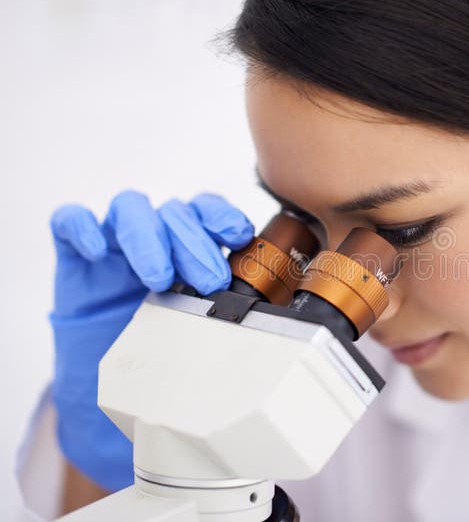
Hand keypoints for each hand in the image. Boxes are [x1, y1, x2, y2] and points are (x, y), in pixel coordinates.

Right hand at [49, 190, 253, 491]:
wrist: (109, 385)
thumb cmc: (163, 347)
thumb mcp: (200, 327)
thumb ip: (226, 309)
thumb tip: (273, 318)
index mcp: (190, 244)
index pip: (208, 210)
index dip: (223, 216)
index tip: (240, 235)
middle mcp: (156, 235)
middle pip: (177, 213)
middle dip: (195, 242)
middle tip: (209, 280)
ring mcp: (115, 241)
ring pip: (131, 208)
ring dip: (149, 238)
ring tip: (160, 278)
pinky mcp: (75, 254)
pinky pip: (70, 221)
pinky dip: (82, 228)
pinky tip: (99, 253)